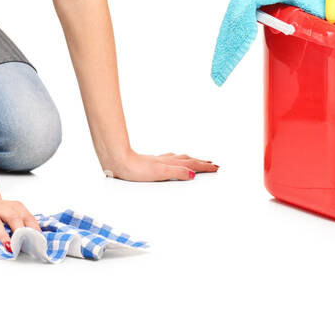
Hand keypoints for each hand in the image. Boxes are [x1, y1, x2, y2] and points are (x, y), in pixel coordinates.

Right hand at [0, 193, 41, 251]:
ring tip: (8, 246)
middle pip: (12, 217)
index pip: (27, 217)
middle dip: (19, 231)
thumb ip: (23, 225)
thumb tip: (36, 241)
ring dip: (3, 235)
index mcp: (15, 207)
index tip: (38, 241)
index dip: (33, 229)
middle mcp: (1, 208)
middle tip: (23, 244)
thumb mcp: (13, 214)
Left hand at [102, 150, 218, 181]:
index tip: (216, 168)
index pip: (192, 165)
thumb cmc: (135, 169)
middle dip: (200, 162)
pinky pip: (169, 159)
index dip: (204, 167)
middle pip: (188, 160)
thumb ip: (177, 172)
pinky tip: (171, 161)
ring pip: (179, 159)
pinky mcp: (151, 162)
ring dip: (190, 160)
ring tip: (196, 161)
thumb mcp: (160, 173)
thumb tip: (192, 174)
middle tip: (211, 164)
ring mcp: (159, 161)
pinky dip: (176, 160)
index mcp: (170, 164)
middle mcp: (166, 160)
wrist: (118, 161)